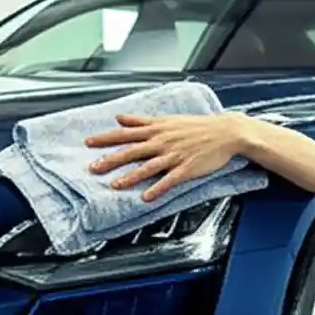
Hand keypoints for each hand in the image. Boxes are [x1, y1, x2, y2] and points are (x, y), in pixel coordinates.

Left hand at [85, 112, 248, 201]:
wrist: (225, 131)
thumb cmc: (196, 125)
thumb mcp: (167, 119)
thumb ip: (141, 120)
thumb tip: (119, 117)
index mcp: (156, 129)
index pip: (125, 133)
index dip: (106, 138)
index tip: (88, 142)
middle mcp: (162, 141)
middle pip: (132, 150)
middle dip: (111, 160)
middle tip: (93, 168)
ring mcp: (174, 155)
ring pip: (148, 167)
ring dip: (130, 176)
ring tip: (115, 185)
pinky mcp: (187, 168)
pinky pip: (169, 180)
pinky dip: (157, 188)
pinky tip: (146, 196)